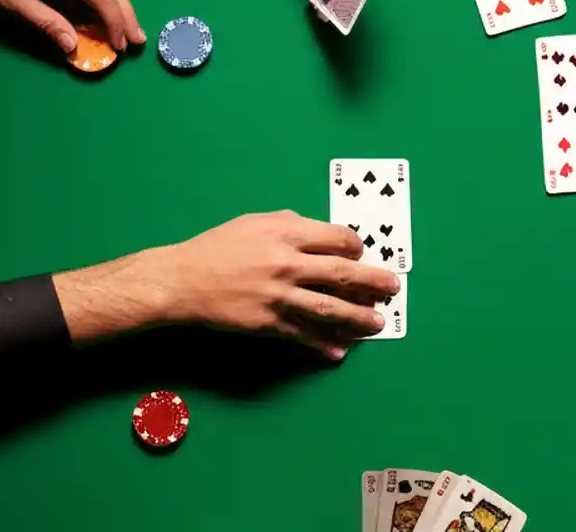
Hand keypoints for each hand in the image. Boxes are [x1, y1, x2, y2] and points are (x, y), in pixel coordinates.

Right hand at [147, 210, 399, 359]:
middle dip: (374, 283)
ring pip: (330, 308)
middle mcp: (287, 263)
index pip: (337, 239)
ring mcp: (279, 295)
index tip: (363, 255)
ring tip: (377, 323)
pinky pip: (303, 335)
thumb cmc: (216, 248)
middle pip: (343, 274)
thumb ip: (289, 224)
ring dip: (359, 318)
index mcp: (286, 233)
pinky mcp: (268, 322)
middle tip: (393, 288)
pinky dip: (323, 345)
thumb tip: (318, 231)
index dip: (357, 248)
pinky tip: (339, 352)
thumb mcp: (254, 223)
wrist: (182, 280)